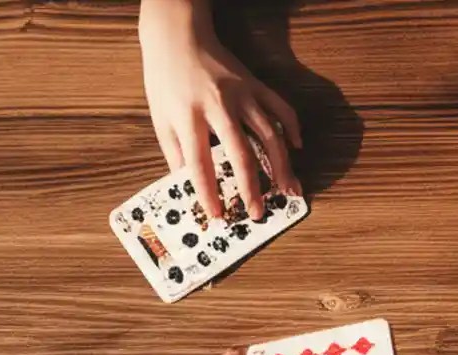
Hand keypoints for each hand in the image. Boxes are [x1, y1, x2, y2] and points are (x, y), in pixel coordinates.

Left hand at [139, 0, 301, 220]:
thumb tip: (189, 186)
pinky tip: (296, 148)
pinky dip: (292, 128)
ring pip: (269, 135)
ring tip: (287, 190)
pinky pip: (281, 108)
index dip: (208, 192)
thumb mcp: (161, 117)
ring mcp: (242, 94)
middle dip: (251, 187)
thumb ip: (175, 152)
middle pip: (241, 153)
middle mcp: (219, 106)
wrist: (178, 36)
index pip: (199, 162)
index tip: (218, 215)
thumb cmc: (166, 79)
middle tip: (257, 212)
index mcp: (188, 116)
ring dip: (281, 166)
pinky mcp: (256, 85)